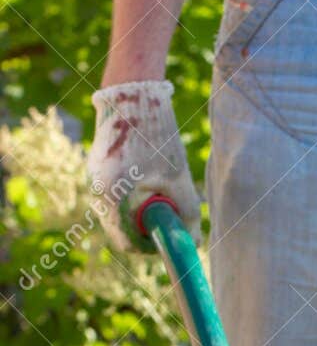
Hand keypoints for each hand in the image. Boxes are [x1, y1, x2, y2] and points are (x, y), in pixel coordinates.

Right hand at [87, 80, 200, 249]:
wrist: (133, 98)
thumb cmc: (158, 139)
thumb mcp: (179, 180)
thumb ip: (187, 214)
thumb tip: (193, 243)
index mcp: (114, 197)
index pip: (129, 243)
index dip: (152, 247)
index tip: (169, 237)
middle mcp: (98, 192)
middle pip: (121, 229)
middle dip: (145, 228)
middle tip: (168, 217)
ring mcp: (93, 180)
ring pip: (117, 212)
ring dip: (139, 211)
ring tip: (160, 191)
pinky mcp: (95, 169)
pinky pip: (113, 194)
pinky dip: (130, 195)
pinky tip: (146, 177)